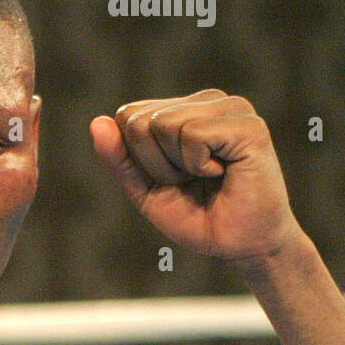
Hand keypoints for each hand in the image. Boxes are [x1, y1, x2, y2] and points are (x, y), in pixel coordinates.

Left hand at [90, 90, 301, 263]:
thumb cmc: (198, 217)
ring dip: (176, 167)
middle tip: (191, 181)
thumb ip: (121, 160)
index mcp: (184, 109)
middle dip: (155, 164)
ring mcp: (231, 107)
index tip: (172, 178)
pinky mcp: (248, 125)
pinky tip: (223, 172)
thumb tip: (97, 122)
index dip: (139, 159)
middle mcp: (208, 100)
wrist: (242, 245)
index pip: (129, 116)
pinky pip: (192, 135)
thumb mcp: (146, 191)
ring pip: (164, 124)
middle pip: (141, 120)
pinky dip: (197, 165)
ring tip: (208, 177)